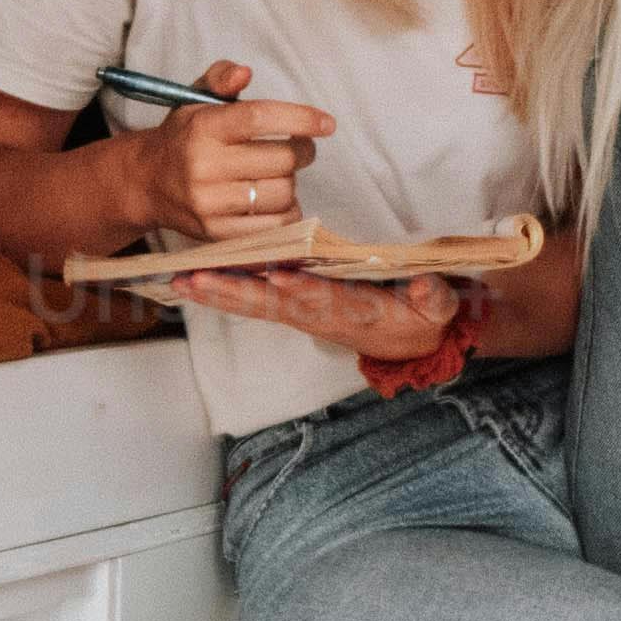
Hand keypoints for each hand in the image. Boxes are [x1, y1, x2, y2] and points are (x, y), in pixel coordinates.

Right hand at [136, 57, 333, 252]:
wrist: (145, 182)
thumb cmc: (182, 137)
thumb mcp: (194, 99)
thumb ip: (221, 78)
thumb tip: (244, 73)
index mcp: (202, 127)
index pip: (260, 118)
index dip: (301, 119)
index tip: (327, 123)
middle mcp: (203, 166)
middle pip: (280, 159)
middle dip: (303, 151)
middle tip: (302, 148)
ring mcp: (209, 203)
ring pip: (281, 193)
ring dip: (292, 182)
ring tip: (281, 174)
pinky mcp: (216, 233)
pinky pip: (273, 226)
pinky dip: (286, 212)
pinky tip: (277, 199)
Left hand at [173, 263, 459, 351]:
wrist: (411, 343)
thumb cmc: (423, 318)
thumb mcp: (439, 309)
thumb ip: (434, 298)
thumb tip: (423, 289)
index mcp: (355, 312)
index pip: (325, 300)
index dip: (303, 290)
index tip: (277, 277)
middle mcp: (320, 316)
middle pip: (273, 304)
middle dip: (234, 291)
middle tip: (195, 280)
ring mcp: (303, 314)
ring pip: (256, 303)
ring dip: (219, 292)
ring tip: (181, 279)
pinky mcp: (295, 308)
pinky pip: (255, 300)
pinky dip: (226, 289)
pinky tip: (196, 278)